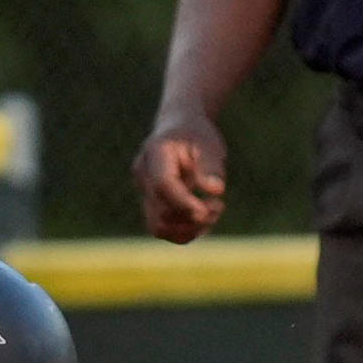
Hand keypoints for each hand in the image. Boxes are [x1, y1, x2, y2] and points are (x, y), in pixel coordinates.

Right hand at [132, 115, 227, 243]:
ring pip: (158, 227)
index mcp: (155, 153)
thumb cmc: (196, 135)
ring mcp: (143, 192)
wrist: (179, 130)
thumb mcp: (209, 143)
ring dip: (189, 229)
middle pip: (160, 211)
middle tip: (219, 205)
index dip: (185, 202)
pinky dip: (185, 232)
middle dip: (193, 217)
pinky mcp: (150, 205)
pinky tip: (205, 219)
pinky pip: (163, 230)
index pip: (163, 185)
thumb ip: (211, 166)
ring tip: (214, 213)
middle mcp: (143, 175)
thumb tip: (215, 190)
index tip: (211, 207)